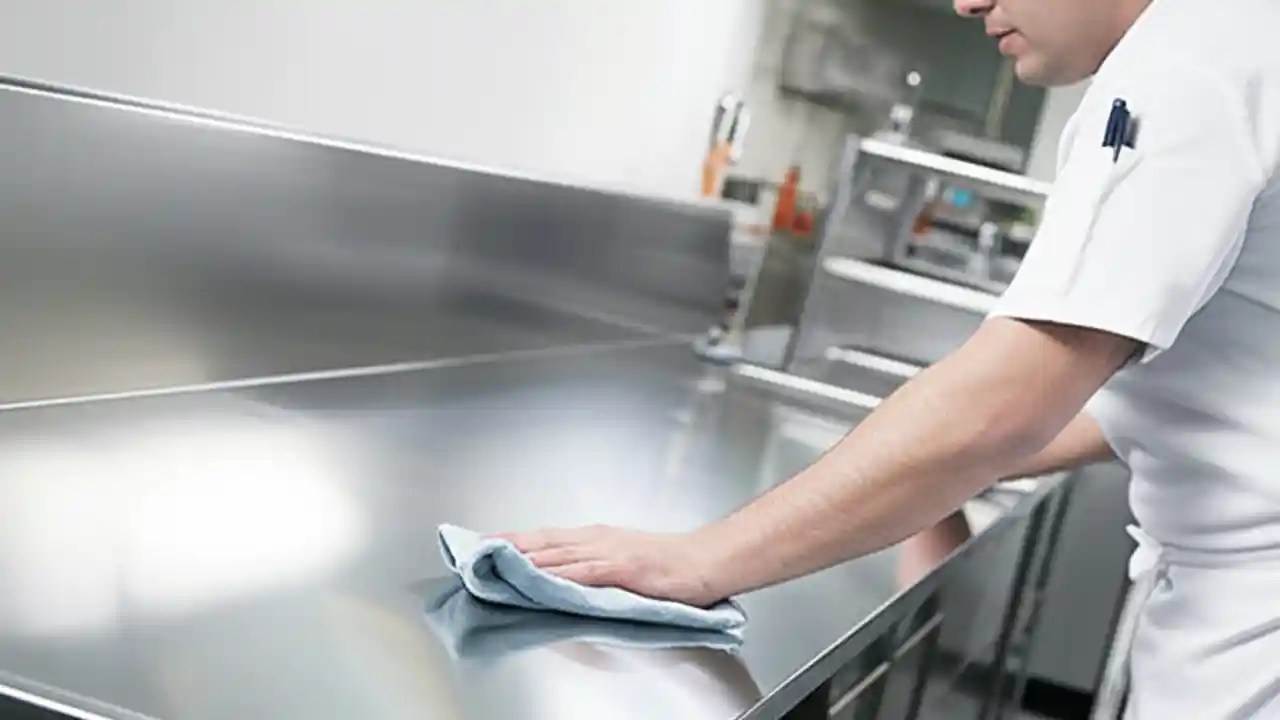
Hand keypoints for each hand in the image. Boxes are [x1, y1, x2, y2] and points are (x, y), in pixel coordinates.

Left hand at [497, 525, 726, 607]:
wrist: (703, 561)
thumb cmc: (669, 563)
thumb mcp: (623, 559)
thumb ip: (592, 565)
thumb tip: (561, 574)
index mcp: (596, 537)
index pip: (546, 536)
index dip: (514, 538)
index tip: (485, 542)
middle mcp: (597, 539)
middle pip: (544, 541)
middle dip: (509, 545)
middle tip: (477, 548)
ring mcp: (609, 552)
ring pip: (559, 552)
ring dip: (526, 557)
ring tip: (497, 559)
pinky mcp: (623, 568)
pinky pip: (585, 571)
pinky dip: (560, 572)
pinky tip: (543, 575)